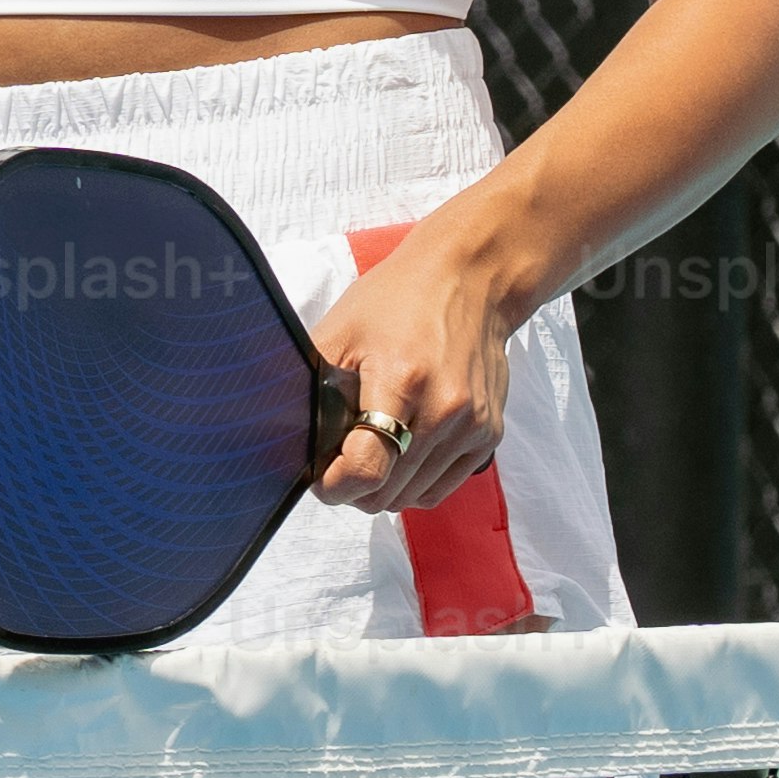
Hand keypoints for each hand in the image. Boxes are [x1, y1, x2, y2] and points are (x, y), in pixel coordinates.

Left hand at [312, 240, 521, 515]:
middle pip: (387, 492)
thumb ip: (313, 389)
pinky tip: (398, 453)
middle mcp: (444, 409)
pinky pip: (440, 489)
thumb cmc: (399, 300)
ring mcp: (472, 426)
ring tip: (368, 453)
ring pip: (412, 497)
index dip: (334, 485)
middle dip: (352, 487)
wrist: (470, 280)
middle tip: (338, 460)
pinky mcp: (488, 435)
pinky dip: (412, 484)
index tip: (319, 477)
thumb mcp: (340, 332)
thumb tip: (290, 440)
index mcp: (402, 380)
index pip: (368, 470)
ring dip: (382, 488)